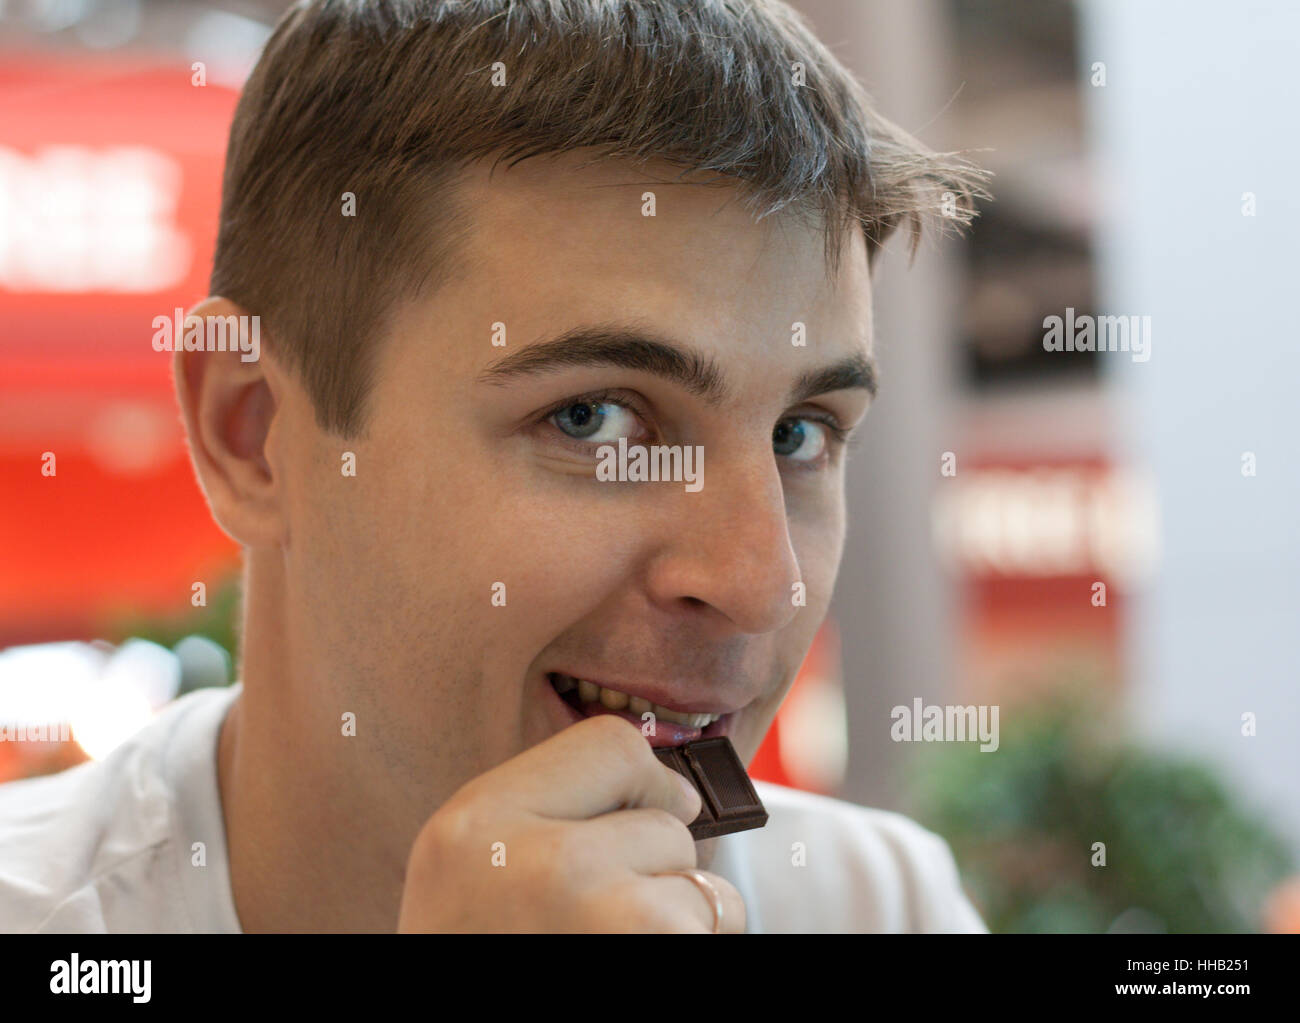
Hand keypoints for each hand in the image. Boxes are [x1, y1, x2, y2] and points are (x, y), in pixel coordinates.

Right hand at [397, 714, 746, 931]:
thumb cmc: (480, 949)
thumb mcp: (471, 869)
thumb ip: (552, 813)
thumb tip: (682, 792)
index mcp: (476, 824)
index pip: (612, 744)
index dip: (642, 783)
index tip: (641, 815)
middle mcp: (543, 865)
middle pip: (667, 822)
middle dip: (654, 872)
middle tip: (590, 927)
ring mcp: (605, 925)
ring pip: (703, 886)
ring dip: (680, 925)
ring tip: (606, 956)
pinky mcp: (656, 961)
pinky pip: (714, 933)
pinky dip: (691, 951)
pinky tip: (631, 974)